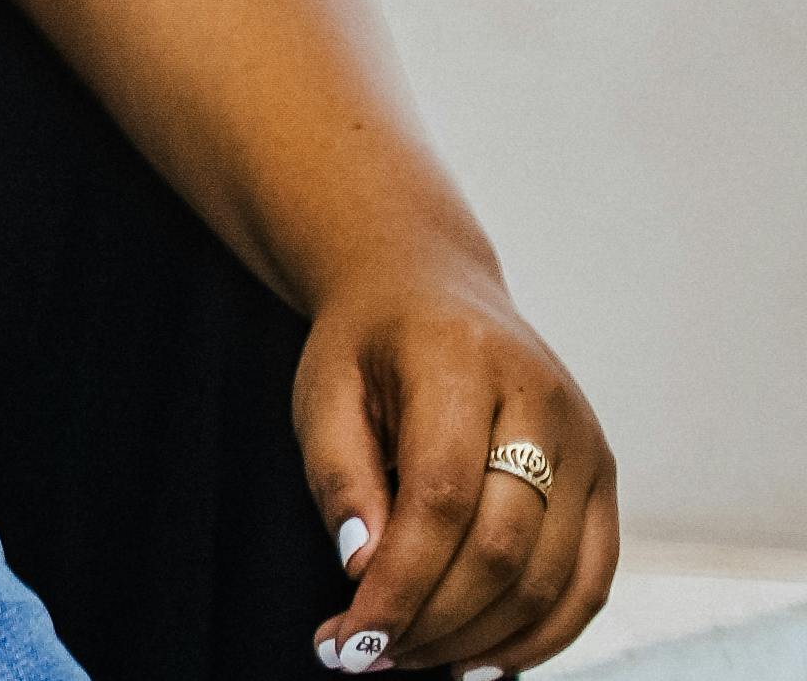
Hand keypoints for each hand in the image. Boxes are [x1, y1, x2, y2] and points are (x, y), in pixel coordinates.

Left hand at [300, 256, 613, 673]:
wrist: (429, 289)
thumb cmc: (366, 346)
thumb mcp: (324, 392)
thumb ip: (340, 477)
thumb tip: (364, 569)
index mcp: (462, 361)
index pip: (440, 498)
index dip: (399, 582)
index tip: (348, 639)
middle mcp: (543, 401)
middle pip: (503, 547)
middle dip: (434, 620)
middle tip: (369, 657)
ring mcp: (588, 442)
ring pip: (552, 577)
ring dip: (481, 639)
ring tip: (412, 659)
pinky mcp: (608, 479)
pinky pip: (590, 581)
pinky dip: (540, 635)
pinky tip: (480, 661)